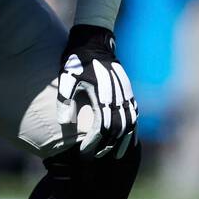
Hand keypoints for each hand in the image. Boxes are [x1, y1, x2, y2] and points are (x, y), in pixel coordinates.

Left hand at [56, 25, 137, 157]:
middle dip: (106, 146)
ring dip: (122, 142)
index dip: (93, 142)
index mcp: (102, 94)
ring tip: (112, 156)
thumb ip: (65, 100)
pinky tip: (127, 140)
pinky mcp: (128, 92)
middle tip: (93, 157)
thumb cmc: (76, 60)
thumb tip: (64, 123)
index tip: (83, 152)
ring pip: (130, 125)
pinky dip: (132, 130)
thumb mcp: (66, 78)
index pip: (102, 127)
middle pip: (117, 130)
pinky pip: (134, 115)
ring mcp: (126, 94)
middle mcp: (118, 96)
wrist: (94, 41)